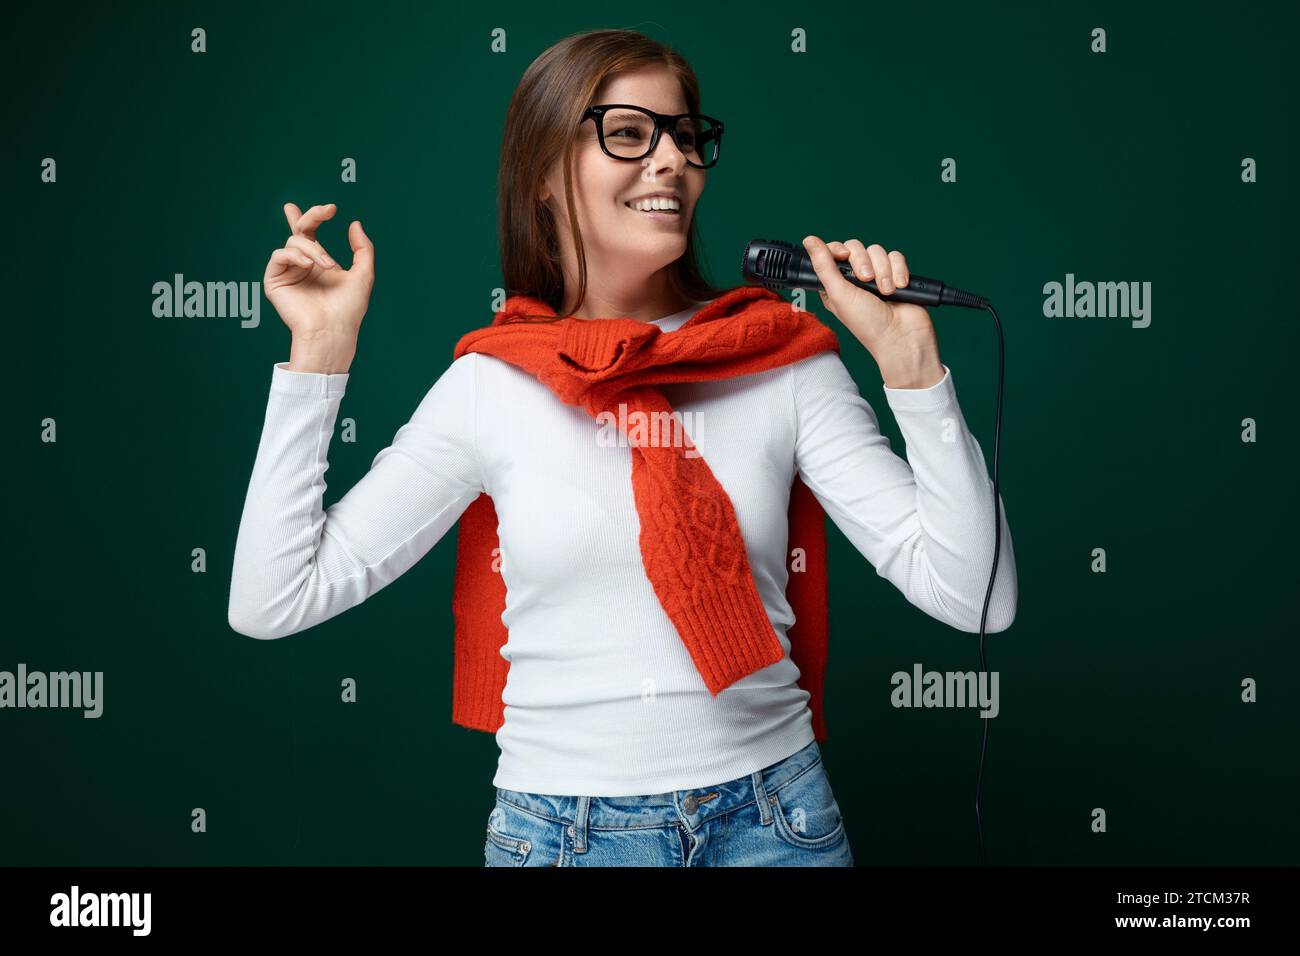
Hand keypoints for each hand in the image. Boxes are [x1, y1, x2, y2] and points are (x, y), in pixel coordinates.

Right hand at [263, 202, 374, 371]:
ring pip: (294, 242)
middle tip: (326, 210)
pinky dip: (294, 255)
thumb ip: (363, 248)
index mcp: (319, 263)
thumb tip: (355, 223)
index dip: (314, 216)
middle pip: (300, 231)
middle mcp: (302, 265)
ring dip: (313, 249)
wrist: (333, 330)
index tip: (331, 208)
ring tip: (327, 264)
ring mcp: (288, 272)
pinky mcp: (274, 280)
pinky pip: (279, 255)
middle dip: (311, 216)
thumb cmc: (348, 308)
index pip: (311, 233)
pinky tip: (308, 264)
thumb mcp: (363, 274)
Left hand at [801, 235, 943, 387]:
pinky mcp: (896, 274)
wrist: (902, 335)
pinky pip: (896, 257)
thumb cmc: (867, 323)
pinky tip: (899, 288)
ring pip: (878, 251)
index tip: (844, 257)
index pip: (833, 251)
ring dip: (883, 271)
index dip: (838, 250)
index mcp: (836, 284)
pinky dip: (898, 271)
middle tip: (866, 280)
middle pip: (856, 247)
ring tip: (885, 291)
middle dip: (863, 262)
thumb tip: (809, 240)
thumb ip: (823, 266)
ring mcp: (877, 275)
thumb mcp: (838, 294)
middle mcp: (855, 278)